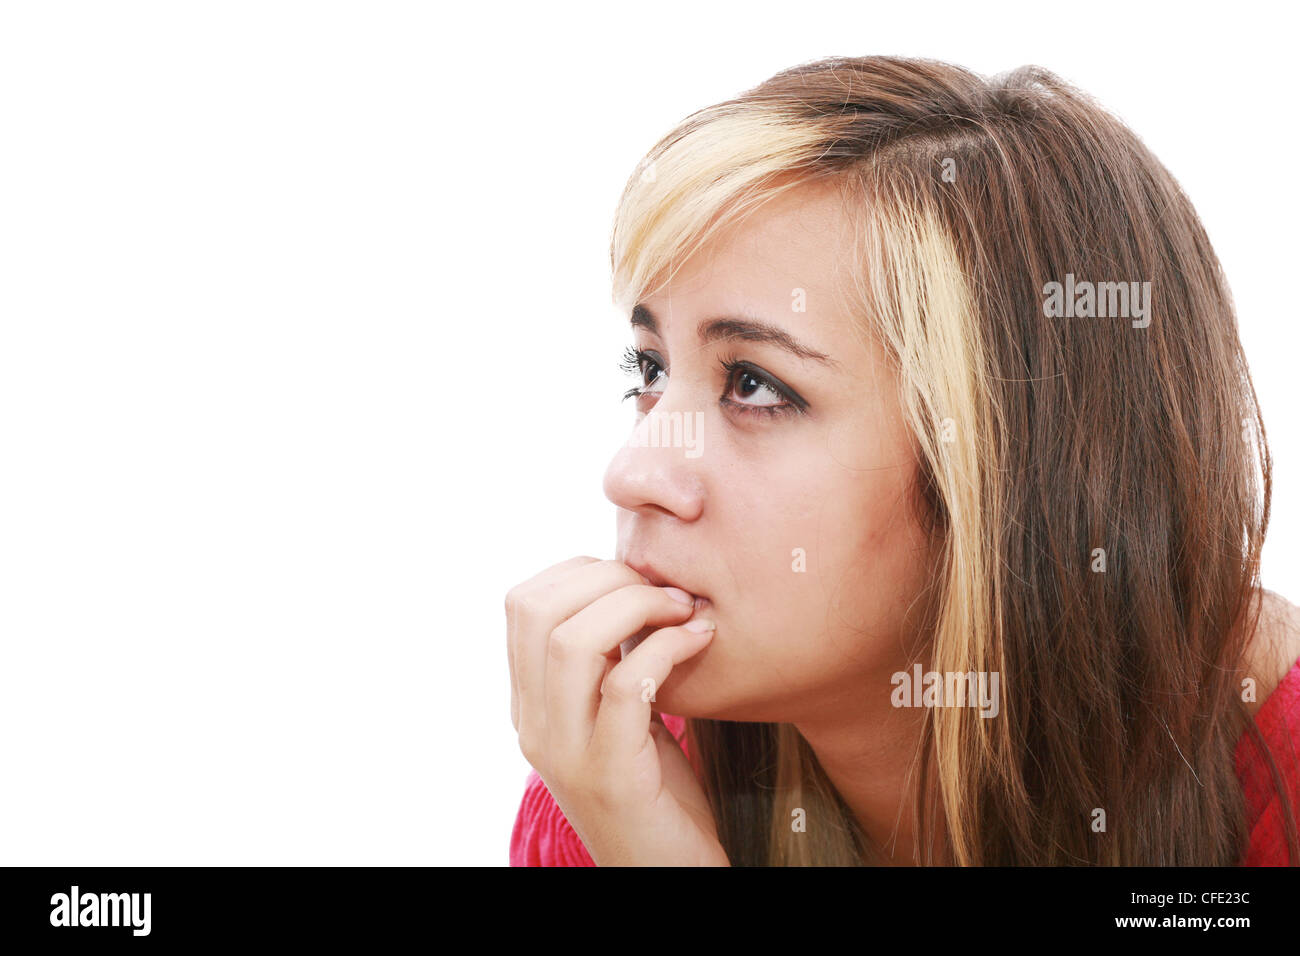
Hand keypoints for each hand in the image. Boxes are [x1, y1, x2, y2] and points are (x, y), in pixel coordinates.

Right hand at [506, 556, 728, 865]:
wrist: (666, 874)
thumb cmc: (656, 788)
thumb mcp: (620, 714)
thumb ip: (609, 659)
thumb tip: (633, 581)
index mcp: (530, 703)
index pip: (522, 603)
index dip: (579, 569)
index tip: (635, 576)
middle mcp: (534, 725)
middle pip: (539, 611)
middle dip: (609, 578)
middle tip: (668, 589)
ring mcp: (566, 753)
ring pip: (573, 642)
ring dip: (637, 606)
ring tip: (684, 609)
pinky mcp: (611, 776)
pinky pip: (626, 687)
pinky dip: (666, 648)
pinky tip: (699, 640)